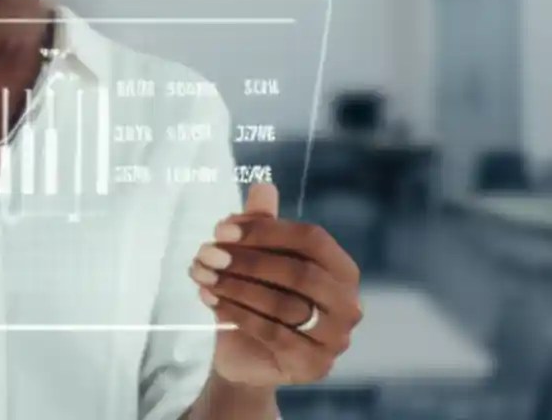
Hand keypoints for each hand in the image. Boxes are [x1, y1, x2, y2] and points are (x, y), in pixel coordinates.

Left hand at [188, 183, 362, 387]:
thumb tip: (263, 186)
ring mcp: (335, 338)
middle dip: (247, 261)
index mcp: (341, 269)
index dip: (265, 230)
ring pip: (283, 305)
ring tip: (202, 274)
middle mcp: (348, 303)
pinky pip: (271, 333)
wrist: (247, 355)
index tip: (221, 228)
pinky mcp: (313, 365)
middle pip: (298, 273)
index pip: (311, 239)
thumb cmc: (258, 298)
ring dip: (236, 286)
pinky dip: (236, 312)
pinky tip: (210, 298)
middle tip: (208, 254)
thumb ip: (261, 224)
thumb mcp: (255, 257)